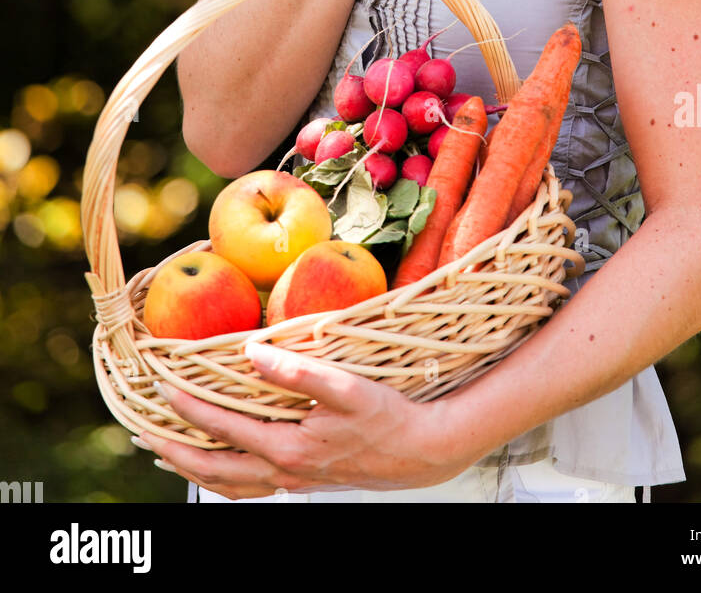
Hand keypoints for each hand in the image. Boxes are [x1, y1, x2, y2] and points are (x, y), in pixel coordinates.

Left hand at [137, 341, 470, 498]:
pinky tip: (220, 465)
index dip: (189, 408)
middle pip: (213, 467)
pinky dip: (223, 479)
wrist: (419, 453)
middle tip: (142, 431)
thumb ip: (297, 370)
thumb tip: (251, 353)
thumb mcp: (346, 386)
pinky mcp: (302, 480)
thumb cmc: (386, 415)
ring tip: (165, 452)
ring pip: (228, 483)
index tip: (162, 387)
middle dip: (174, 449)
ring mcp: (291, 481)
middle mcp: (283, 471)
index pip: (223, 428)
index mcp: (288, 448)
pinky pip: (249, 488)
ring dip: (193, 467)